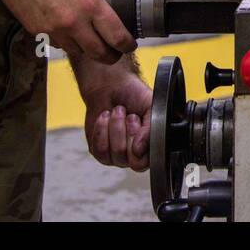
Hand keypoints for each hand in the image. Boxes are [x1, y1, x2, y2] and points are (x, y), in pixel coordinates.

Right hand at [0, 0, 132, 63]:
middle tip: (116, 53)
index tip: (130, 44)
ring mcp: (53, 29)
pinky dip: (67, 41)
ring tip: (94, 45)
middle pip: (98, 53)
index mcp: (90, 4)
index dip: (127, 44)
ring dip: (88, 51)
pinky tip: (70, 33)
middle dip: (111, 56)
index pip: (116, 35)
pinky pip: (57, 43)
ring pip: (77, 51)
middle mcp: (73, 22)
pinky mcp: (36, 30)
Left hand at [74, 55, 150, 169]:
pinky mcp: (99, 151)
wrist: (112, 87)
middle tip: (129, 115)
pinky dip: (101, 129)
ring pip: (111, 153)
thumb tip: (138, 151)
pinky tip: (105, 118)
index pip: (145, 163)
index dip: (139, 144)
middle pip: (126, 159)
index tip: (137, 122)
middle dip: (125, 130)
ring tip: (117, 113)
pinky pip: (98, 149)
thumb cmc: (135, 96)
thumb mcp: (151, 107)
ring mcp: (116, 156)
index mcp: (151, 146)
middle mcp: (134, 156)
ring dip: (114, 127)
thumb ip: (151, 130)